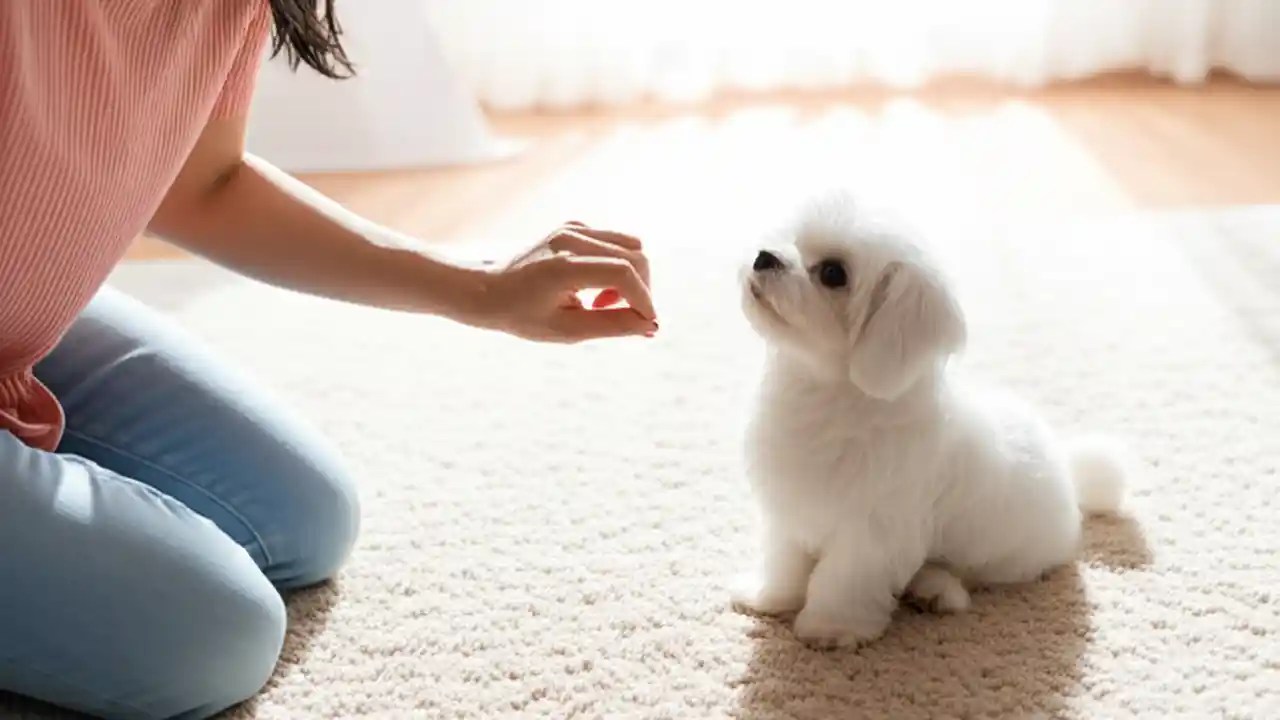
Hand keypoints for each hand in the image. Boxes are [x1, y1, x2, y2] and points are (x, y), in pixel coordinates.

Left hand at [479, 222, 657, 342]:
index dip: (644, 300)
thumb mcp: (565, 331)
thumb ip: (611, 326)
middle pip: (635, 256)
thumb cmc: (520, 315)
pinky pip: (615, 243)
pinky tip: (593, 289)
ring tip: (602, 302)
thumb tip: (651, 324)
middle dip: (641, 290)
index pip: (623, 273)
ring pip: (630, 245)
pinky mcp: (574, 226)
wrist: (485, 289)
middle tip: (619, 316)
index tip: (648, 324)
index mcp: (563, 265)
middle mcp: (570, 238)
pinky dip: (617, 266)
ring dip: (631, 277)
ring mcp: (573, 228)